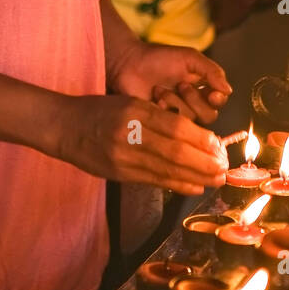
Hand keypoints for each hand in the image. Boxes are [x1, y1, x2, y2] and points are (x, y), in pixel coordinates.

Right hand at [53, 93, 228, 195]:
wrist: (64, 126)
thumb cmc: (100, 111)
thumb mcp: (129, 103)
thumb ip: (159, 118)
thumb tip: (196, 136)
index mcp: (135, 110)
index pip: (176, 126)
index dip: (202, 140)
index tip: (220, 146)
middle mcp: (129, 133)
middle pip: (176, 151)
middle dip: (204, 162)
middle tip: (224, 167)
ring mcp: (122, 156)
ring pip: (166, 169)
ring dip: (196, 177)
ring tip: (217, 180)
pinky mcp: (118, 173)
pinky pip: (153, 181)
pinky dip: (177, 184)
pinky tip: (195, 187)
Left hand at [108, 41, 231, 123]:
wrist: (129, 64)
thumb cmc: (159, 58)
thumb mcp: (189, 58)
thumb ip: (211, 71)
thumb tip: (228, 90)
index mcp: (202, 88)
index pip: (220, 101)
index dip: (217, 99)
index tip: (211, 92)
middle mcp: (192, 104)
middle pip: (209, 115)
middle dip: (194, 100)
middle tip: (180, 85)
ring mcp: (176, 115)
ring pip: (190, 120)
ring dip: (176, 102)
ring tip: (160, 90)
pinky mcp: (161, 124)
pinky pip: (172, 126)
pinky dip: (164, 110)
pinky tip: (154, 99)